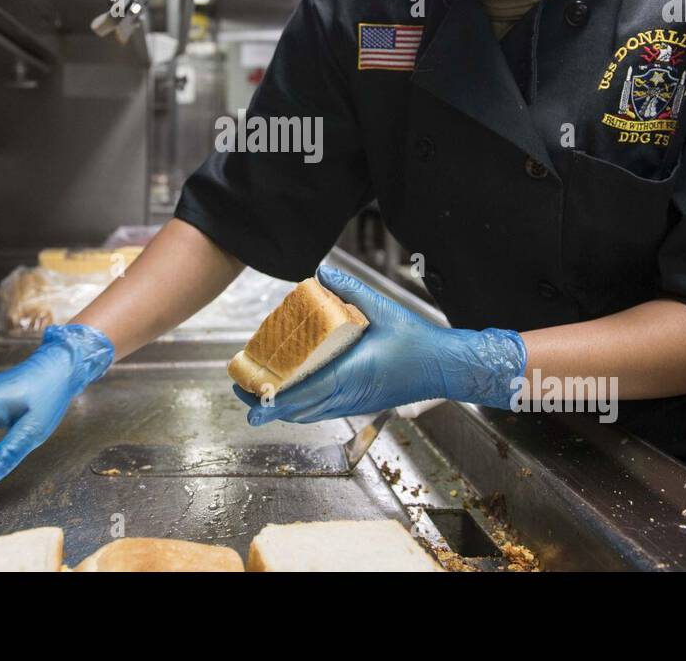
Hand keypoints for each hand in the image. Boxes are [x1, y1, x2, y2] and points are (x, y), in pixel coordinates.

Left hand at [233, 265, 525, 424]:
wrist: (443, 367)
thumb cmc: (417, 341)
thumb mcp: (383, 308)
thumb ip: (350, 290)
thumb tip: (321, 273)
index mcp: (354, 373)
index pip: (307, 391)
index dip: (277, 399)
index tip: (253, 400)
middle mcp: (350, 394)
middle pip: (301, 407)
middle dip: (268, 403)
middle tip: (242, 389)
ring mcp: (353, 403)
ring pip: (309, 412)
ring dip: (282, 406)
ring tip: (256, 392)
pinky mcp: (357, 404)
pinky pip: (321, 410)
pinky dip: (299, 406)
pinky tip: (288, 395)